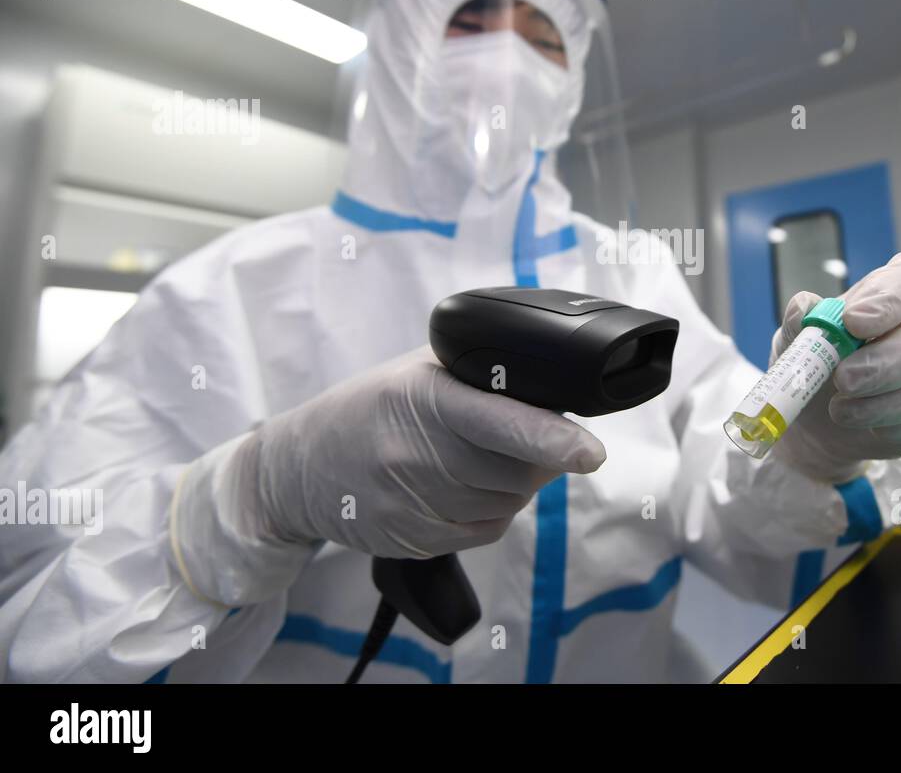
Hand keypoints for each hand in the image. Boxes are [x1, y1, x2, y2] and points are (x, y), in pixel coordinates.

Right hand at [240, 348, 604, 557]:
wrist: (298, 465)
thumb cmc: (375, 407)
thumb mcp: (420, 372)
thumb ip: (483, 380)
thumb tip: (559, 407)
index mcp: (422, 395)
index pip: (496, 420)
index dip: (548, 438)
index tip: (590, 453)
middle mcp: (412, 451)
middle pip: (515, 469)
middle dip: (539, 456)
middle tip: (524, 437)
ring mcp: (408, 501)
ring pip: (507, 502)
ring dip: (516, 483)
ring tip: (478, 457)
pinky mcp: (410, 540)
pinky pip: (486, 530)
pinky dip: (492, 510)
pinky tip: (462, 486)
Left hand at [773, 253, 900, 483]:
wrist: (822, 425)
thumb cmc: (819, 368)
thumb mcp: (798, 343)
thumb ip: (800, 321)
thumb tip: (804, 307)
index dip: (891, 298)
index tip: (852, 323)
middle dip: (895, 359)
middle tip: (845, 380)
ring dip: (894, 402)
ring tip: (842, 411)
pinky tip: (875, 431)